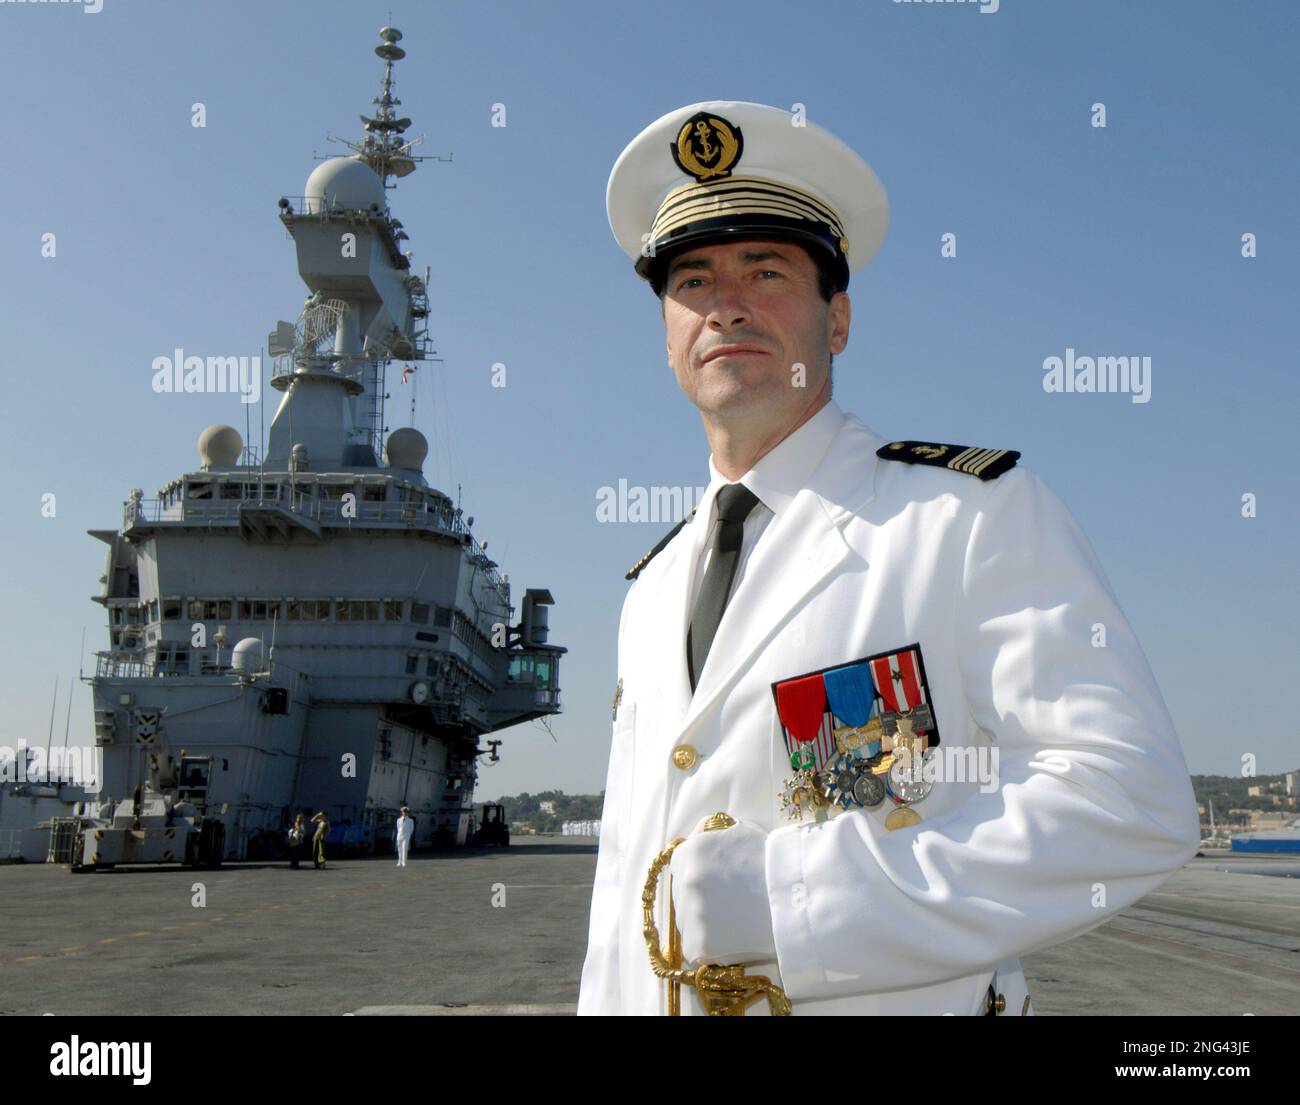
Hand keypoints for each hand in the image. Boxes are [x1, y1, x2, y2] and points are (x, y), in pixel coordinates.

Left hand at [670, 816, 776, 966]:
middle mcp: (684, 881)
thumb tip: (696, 835)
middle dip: (700, 901)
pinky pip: (696, 949)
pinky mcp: (698, 943)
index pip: (681, 866)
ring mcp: (690, 913)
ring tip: (734, 923)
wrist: (793, 896)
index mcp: (691, 852)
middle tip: (728, 905)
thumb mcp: (737, 832)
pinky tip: (731, 940)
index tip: (716, 883)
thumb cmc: (771, 862)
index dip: (699, 875)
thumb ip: (709, 833)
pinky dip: (710, 948)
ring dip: (704, 925)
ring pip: (688, 923)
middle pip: (682, 895)